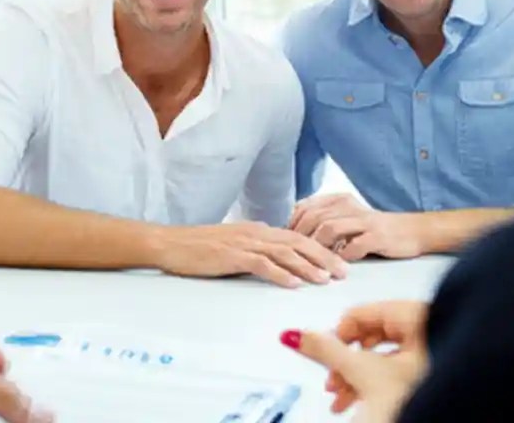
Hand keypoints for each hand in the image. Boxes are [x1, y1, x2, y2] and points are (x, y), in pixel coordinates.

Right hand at [151, 221, 348, 287]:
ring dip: (308, 266)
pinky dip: (280, 273)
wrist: (170, 243)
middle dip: (324, 256)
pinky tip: (294, 283)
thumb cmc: (198, 248)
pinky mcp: (231, 255)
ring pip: (284, 252)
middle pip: (298, 242)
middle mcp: (255, 232)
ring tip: (325, 279)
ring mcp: (243, 242)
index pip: (296, 237)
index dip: (320, 249)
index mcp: (257, 230)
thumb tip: (275, 262)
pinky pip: (262, 263)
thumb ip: (255, 251)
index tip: (338, 262)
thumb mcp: (232, 246)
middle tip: (344, 272)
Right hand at [281, 311, 428, 422]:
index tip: (328, 350)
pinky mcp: (431, 376)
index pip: (365, 312)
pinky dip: (372, 384)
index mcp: (420, 319)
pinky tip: (355, 401)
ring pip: (381, 356)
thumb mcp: (361, 372)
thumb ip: (326, 350)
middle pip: (371, 335)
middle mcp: (429, 332)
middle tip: (333, 376)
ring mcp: (432, 356)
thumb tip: (296, 335)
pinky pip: (394, 371)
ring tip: (340, 397)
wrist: (438, 419)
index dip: (340, 333)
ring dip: (354, 377)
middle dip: (346, 361)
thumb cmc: (416, 401)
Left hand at [289, 194, 425, 260]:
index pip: (306, 206)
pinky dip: (342, 257)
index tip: (287, 240)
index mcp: (339, 200)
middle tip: (296, 254)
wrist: (411, 230)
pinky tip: (337, 267)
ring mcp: (363, 221)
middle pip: (314, 217)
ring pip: (330, 228)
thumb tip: (297, 232)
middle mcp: (349, 206)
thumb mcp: (348, 217)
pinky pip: (353, 246)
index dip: (292, 223)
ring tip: (313, 261)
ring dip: (318, 246)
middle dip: (301, 236)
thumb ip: (326, 220)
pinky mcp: (377, 236)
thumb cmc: (374, 228)